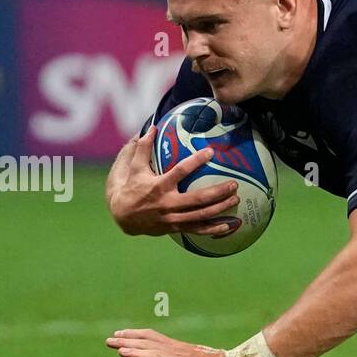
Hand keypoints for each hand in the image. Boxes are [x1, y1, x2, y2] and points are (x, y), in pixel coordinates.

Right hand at [105, 126, 241, 236]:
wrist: (121, 216)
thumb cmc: (127, 186)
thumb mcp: (131, 166)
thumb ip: (142, 147)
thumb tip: (153, 126)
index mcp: (158, 186)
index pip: (180, 172)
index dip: (196, 161)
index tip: (211, 152)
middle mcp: (168, 204)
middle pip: (198, 199)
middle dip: (218, 192)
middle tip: (234, 184)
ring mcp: (173, 218)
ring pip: (201, 215)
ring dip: (220, 208)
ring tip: (236, 199)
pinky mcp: (175, 228)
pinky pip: (197, 230)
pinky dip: (214, 229)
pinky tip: (229, 226)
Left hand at [105, 328, 237, 356]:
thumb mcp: (191, 355)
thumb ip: (173, 354)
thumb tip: (158, 355)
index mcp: (177, 347)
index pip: (152, 337)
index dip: (133, 335)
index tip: (117, 334)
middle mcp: (177, 353)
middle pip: (149, 346)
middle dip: (128, 343)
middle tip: (108, 341)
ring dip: (138, 354)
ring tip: (120, 352)